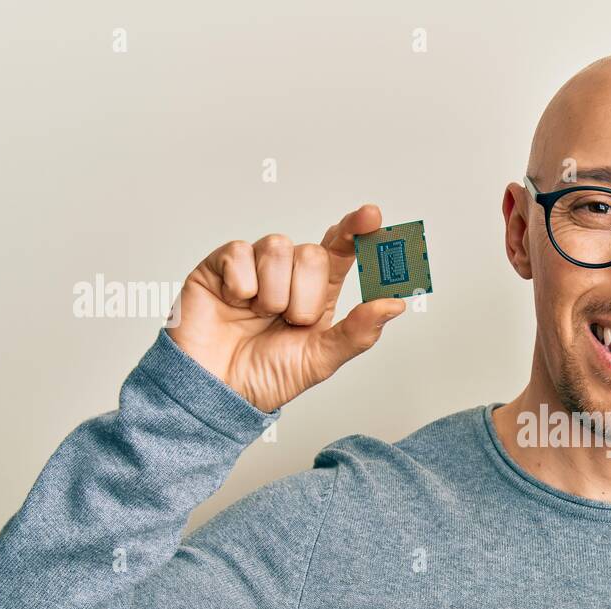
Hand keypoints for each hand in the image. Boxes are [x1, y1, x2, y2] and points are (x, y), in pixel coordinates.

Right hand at [167, 205, 406, 411]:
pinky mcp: (220, 265)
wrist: (216, 391)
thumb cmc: (266, 377)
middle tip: (288, 322)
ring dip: (273, 292)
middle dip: (304, 295)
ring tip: (258, 316)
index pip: (341, 250)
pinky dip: (241, 286)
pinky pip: (239, 252)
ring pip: (277, 247)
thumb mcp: (320, 360)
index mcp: (317, 293)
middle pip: (312, 252)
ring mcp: (254, 267)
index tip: (372, 215)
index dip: (357, 229)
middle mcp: (288, 274)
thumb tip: (395, 305)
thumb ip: (359, 332)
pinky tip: (235, 304)